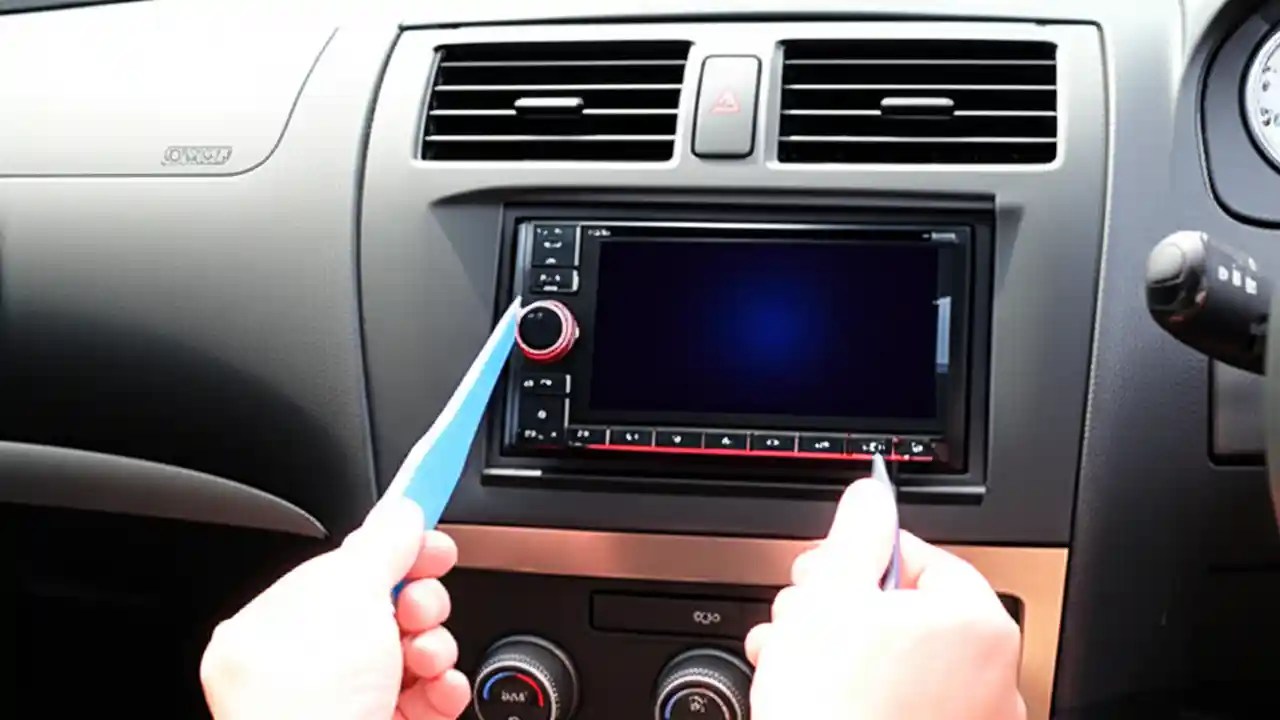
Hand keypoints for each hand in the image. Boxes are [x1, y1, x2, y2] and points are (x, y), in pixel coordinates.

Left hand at [200, 499, 470, 719]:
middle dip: (418, 603)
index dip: (390, 550)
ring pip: (407, 653)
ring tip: (428, 657)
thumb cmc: (312, 708)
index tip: (430, 533)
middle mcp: (301, 671)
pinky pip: (422, 697)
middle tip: (422, 607)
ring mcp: (341, 708)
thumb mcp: (352, 600)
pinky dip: (441, 689)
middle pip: (381, 610)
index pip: (340, 570)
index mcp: (270, 632)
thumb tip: (402, 513)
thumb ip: (382, 548)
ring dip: (434, 645)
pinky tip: (439, 690)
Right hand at [745, 479, 1025, 719]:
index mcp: (976, 623)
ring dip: (837, 650)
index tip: (824, 567)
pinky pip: (902, 705)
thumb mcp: (828, 597)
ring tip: (790, 658)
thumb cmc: (834, 710)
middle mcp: (992, 677)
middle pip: (907, 611)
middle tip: (799, 615)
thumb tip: (869, 498)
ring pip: (897, 662)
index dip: (859, 556)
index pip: (921, 557)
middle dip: (839, 606)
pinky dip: (859, 695)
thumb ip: (854, 536)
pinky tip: (811, 695)